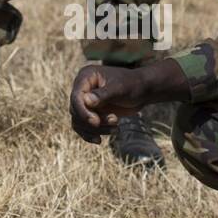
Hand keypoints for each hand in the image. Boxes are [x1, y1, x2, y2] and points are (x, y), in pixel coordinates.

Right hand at [69, 60, 191, 142]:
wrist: (142, 91)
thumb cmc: (133, 85)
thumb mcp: (120, 88)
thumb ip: (104, 94)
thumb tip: (86, 100)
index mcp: (86, 77)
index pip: (76, 97)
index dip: (83, 112)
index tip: (96, 122)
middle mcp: (82, 88)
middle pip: (75, 111)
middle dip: (93, 121)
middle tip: (115, 121)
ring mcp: (85, 101)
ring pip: (79, 121)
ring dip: (95, 129)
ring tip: (116, 127)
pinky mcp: (90, 112)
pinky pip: (82, 127)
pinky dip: (90, 134)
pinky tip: (99, 140)